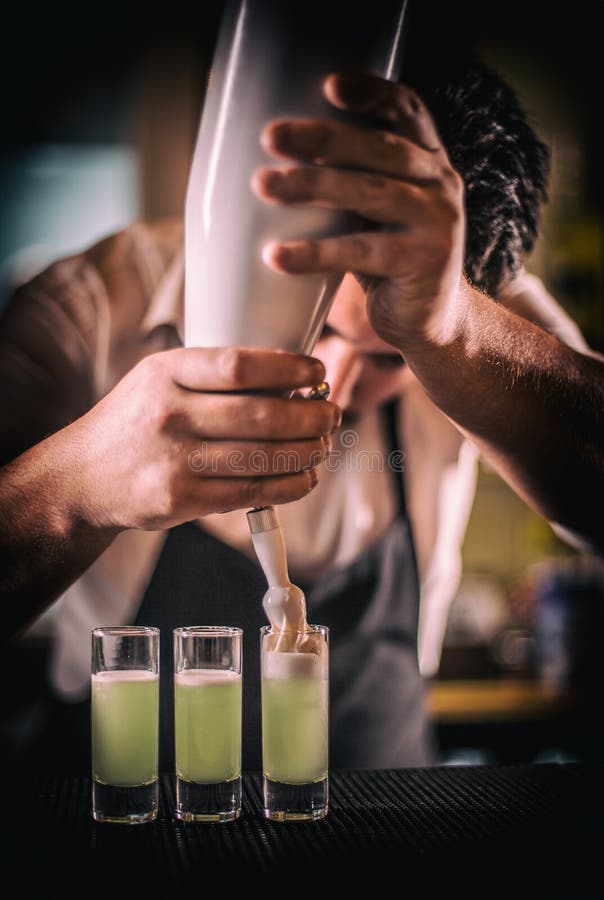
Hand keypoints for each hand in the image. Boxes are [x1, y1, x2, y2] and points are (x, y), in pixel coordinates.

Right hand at [68, 347, 338, 530]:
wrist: (84, 476)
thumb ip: (211, 376)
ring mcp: (175, 460)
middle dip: (311, 416)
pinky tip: (305, 476)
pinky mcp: (181, 499)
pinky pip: (251, 492)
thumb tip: (290, 381)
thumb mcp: (159, 379)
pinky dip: (290, 485)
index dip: (290, 370)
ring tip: (323, 445)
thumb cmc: (136, 420)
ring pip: (263, 457)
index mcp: (166, 373)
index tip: (317, 374)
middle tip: (331, 414)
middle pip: (262, 415)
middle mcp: (169, 414)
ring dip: (308, 452)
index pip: (240, 366)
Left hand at [252, 72, 465, 353]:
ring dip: (312, 185)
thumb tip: (272, 160)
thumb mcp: (375, 213)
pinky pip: (362, 252)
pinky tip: (277, 256)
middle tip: (271, 136)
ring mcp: (438, 221)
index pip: (406, 110)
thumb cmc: (389, 260)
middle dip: (322, 138)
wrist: (432, 322)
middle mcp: (440, 183)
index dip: (371, 93)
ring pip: (370, 193)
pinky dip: (316, 253)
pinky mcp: (424, 263)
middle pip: (380, 148)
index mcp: (428, 161)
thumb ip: (351, 181)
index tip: (328, 84)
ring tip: (263, 185)